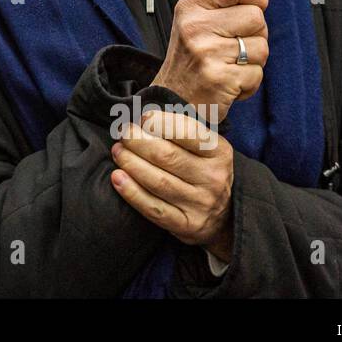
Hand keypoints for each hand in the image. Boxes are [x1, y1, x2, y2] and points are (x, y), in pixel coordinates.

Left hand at [110, 110, 234, 260]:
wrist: (224, 215)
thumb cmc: (203, 169)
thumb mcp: (204, 147)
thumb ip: (180, 130)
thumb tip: (143, 115)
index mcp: (219, 152)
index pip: (188, 132)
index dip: (159, 122)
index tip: (141, 118)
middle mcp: (213, 178)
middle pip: (167, 156)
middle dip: (138, 141)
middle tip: (122, 134)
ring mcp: (201, 204)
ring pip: (158, 181)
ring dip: (131, 164)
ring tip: (117, 152)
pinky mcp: (187, 226)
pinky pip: (154, 208)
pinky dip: (132, 192)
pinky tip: (117, 178)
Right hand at [151, 0, 267, 123]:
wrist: (172, 101)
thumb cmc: (190, 56)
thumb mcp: (194, 18)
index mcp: (191, 7)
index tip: (254, 3)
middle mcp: (196, 27)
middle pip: (257, 17)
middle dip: (254, 34)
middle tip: (232, 44)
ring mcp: (207, 53)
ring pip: (261, 47)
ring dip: (253, 60)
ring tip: (229, 65)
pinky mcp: (220, 79)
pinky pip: (258, 74)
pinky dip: (249, 82)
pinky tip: (230, 82)